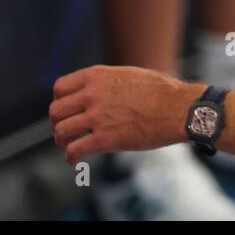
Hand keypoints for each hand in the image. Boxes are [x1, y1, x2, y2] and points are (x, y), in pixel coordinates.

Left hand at [49, 65, 202, 164]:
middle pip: (55, 111)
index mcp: (97, 75)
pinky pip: (74, 150)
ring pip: (61, 131)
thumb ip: (107, 82)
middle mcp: (92, 94)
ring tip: (68, 147)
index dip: (60, 101)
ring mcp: (97, 116)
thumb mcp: (128, 74)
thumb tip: (98, 91)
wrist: (178, 108)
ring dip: (62, 141)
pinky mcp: (105, 139)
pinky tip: (74, 160)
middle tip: (65, 131)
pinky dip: (70, 157)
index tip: (67, 111)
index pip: (60, 87)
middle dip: (58, 123)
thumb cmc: (161, 91)